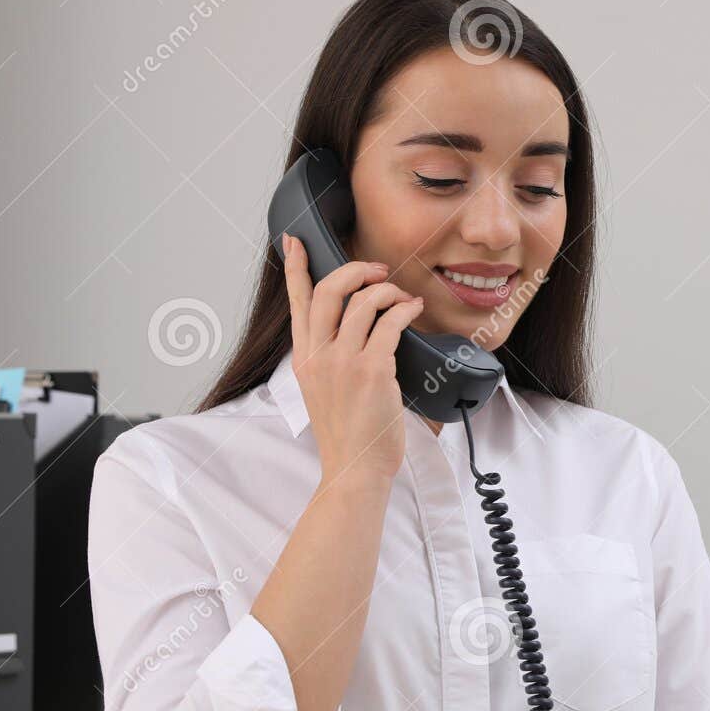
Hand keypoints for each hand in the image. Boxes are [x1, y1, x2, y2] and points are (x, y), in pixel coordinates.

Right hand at [282, 233, 423, 484]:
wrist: (355, 470)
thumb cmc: (348, 436)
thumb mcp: (324, 392)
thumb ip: (331, 360)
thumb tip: (361, 331)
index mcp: (304, 359)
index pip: (296, 302)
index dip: (296, 267)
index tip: (294, 240)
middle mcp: (318, 356)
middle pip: (328, 290)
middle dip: (355, 270)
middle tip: (377, 271)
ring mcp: (342, 362)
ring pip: (363, 302)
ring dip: (389, 291)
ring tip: (404, 298)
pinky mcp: (371, 371)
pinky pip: (390, 323)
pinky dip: (405, 309)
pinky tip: (415, 311)